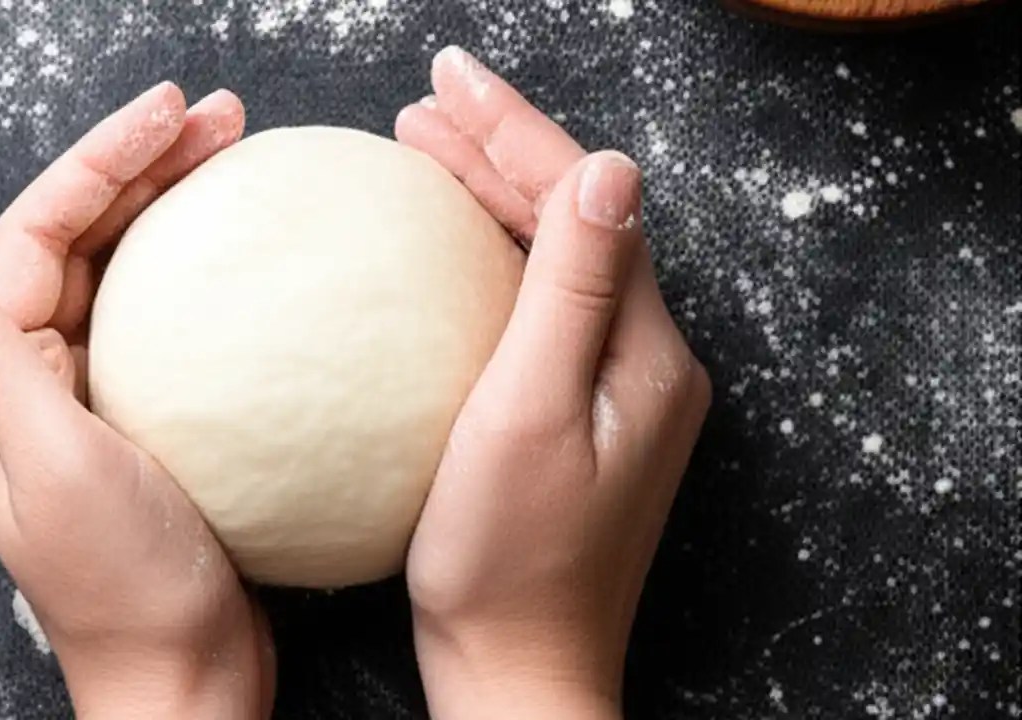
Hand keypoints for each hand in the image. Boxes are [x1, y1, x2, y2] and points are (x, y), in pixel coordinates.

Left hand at [0, 83, 273, 719]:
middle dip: (144, 167)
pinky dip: (205, 277)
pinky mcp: (153, 421)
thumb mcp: (56, 467)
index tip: (170, 115)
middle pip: (83, 240)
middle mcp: (39, 380)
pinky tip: (250, 258)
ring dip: (176, 208)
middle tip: (220, 119)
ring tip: (235, 157)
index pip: (38, 236)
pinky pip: (171, 323)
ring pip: (128, 273)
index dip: (99, 162)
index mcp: (2, 383)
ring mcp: (99, 399)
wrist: (186, 680)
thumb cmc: (127, 590)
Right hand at [395, 48, 710, 719]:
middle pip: (576, 218)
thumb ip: (571, 290)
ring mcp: (615, 387)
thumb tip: (607, 168)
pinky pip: (540, 304)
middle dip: (502, 150)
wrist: (517, 666)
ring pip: (557, 255)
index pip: (585, 201)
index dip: (517, 130)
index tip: (449, 79)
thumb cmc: (507, 561)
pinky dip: (493, 257)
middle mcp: (645, 358)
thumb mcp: (528, 415)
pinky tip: (446, 249)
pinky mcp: (579, 414)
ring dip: (497, 196)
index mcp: (644, 350)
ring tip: (426, 154)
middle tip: (423, 108)